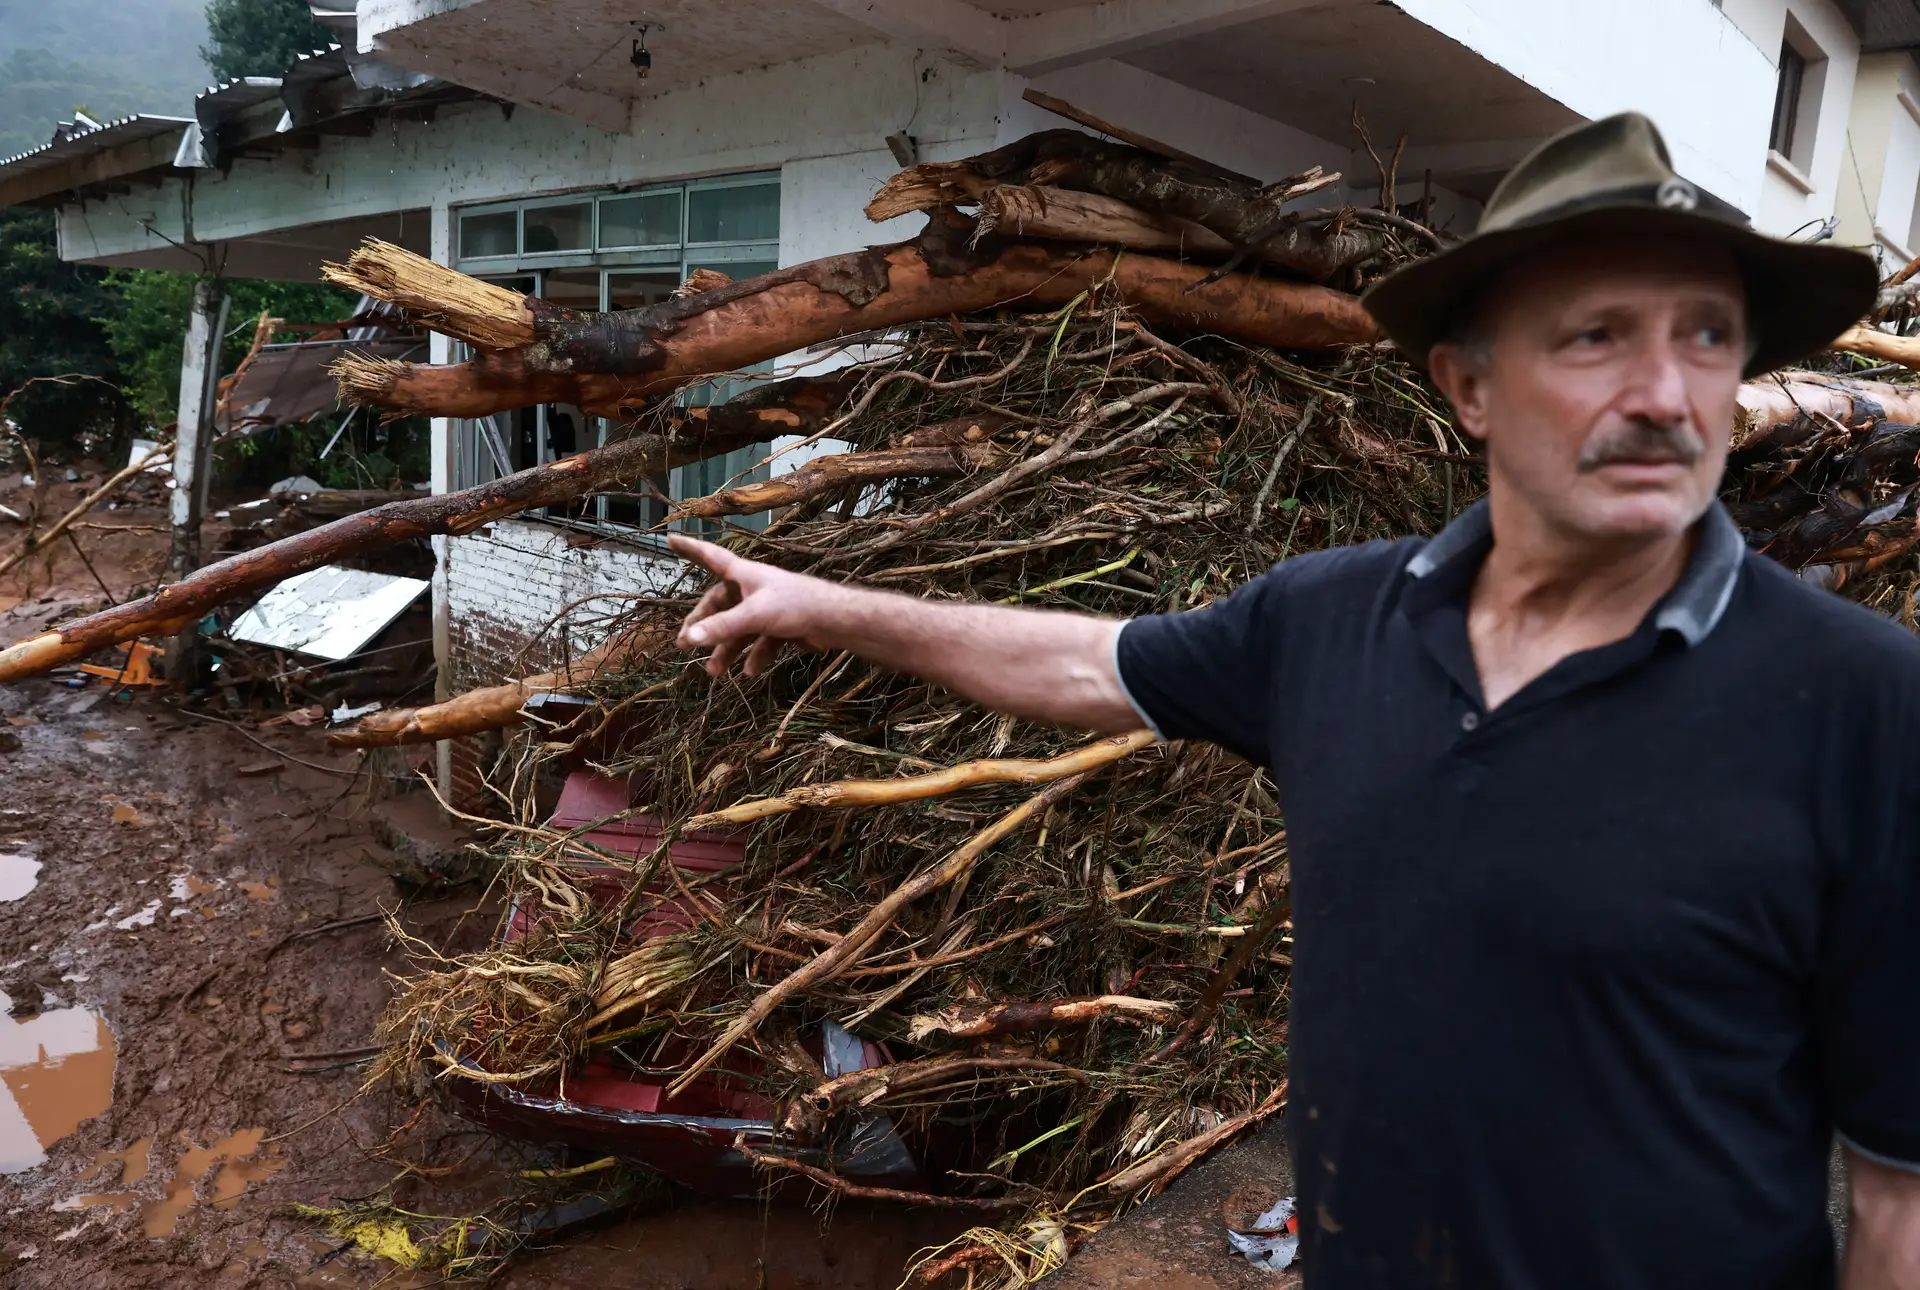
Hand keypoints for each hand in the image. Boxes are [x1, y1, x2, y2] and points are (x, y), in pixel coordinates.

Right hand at [670, 535, 838, 676]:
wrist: (835, 621)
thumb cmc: (795, 605)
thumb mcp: (754, 615)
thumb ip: (722, 627)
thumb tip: (690, 638)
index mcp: (744, 575)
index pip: (710, 556)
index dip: (690, 548)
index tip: (670, 539)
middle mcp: (752, 589)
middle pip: (719, 606)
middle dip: (702, 626)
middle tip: (683, 645)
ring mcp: (766, 609)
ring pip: (738, 630)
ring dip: (726, 650)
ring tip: (713, 672)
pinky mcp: (780, 627)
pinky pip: (759, 642)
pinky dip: (753, 656)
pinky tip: (748, 672)